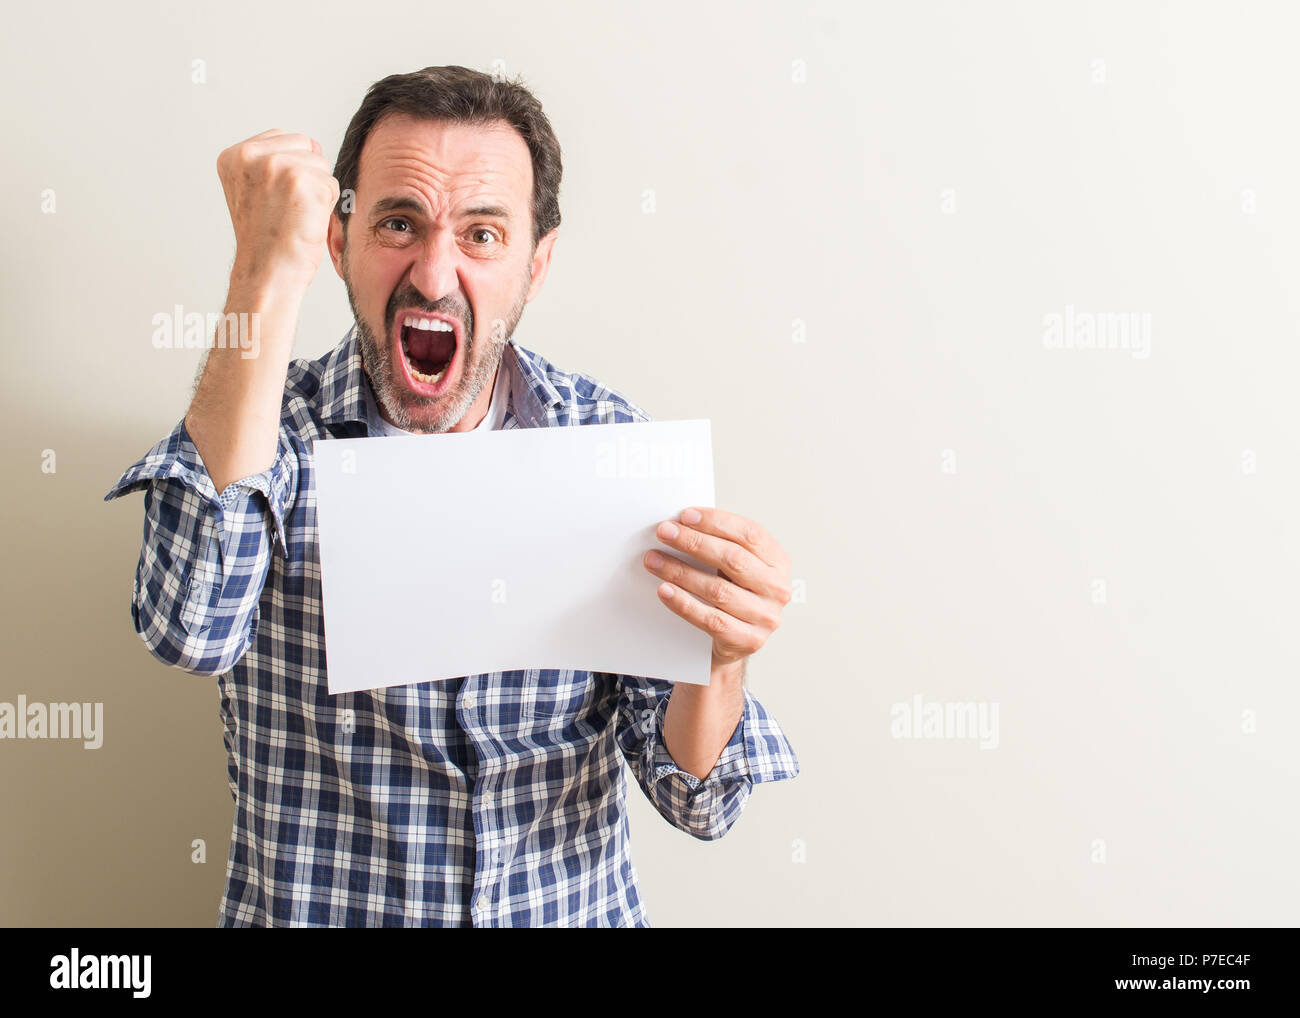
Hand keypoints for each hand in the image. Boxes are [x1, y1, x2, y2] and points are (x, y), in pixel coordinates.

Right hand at [216, 129, 339, 288]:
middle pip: (306, 145)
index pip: (283, 138)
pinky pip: (333, 184)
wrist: (268, 273)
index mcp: (234, 156)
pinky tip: (306, 221)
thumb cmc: (268, 240)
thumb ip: (274, 162)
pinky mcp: (300, 179)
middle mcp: (250, 155)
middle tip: (287, 209)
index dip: (291, 171)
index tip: (275, 200)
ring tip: (296, 215)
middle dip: (307, 176)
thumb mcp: (256, 190)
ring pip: (322, 164)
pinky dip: (327, 205)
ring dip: (318, 192)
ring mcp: (275, 165)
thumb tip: (313, 144)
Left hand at [642, 507, 792, 666]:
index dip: (716, 522)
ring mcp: (765, 616)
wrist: (738, 643)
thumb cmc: (734, 595)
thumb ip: (721, 545)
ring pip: (717, 590)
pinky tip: (664, 590)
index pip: (749, 534)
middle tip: (664, 532)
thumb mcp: (737, 568)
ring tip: (654, 561)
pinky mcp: (748, 640)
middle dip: (694, 542)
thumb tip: (681, 524)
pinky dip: (684, 603)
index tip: (685, 516)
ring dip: (680, 572)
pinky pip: (711, 619)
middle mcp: (777, 588)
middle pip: (733, 559)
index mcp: (778, 561)